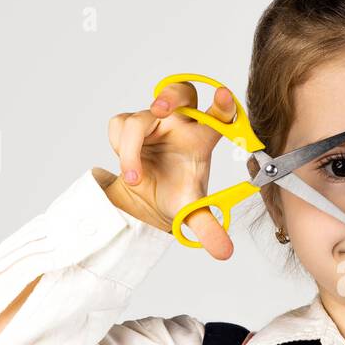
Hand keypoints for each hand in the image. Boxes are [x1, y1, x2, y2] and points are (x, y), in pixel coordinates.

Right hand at [106, 81, 237, 258]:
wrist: (146, 199)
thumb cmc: (175, 194)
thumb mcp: (192, 212)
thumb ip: (208, 229)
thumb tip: (225, 253)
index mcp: (202, 139)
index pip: (219, 115)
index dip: (224, 104)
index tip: (224, 96)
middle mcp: (180, 125)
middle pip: (181, 92)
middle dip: (170, 95)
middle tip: (160, 108)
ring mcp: (154, 122)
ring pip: (141, 116)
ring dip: (132, 147)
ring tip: (136, 178)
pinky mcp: (129, 124)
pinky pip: (120, 124)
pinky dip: (120, 147)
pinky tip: (129, 168)